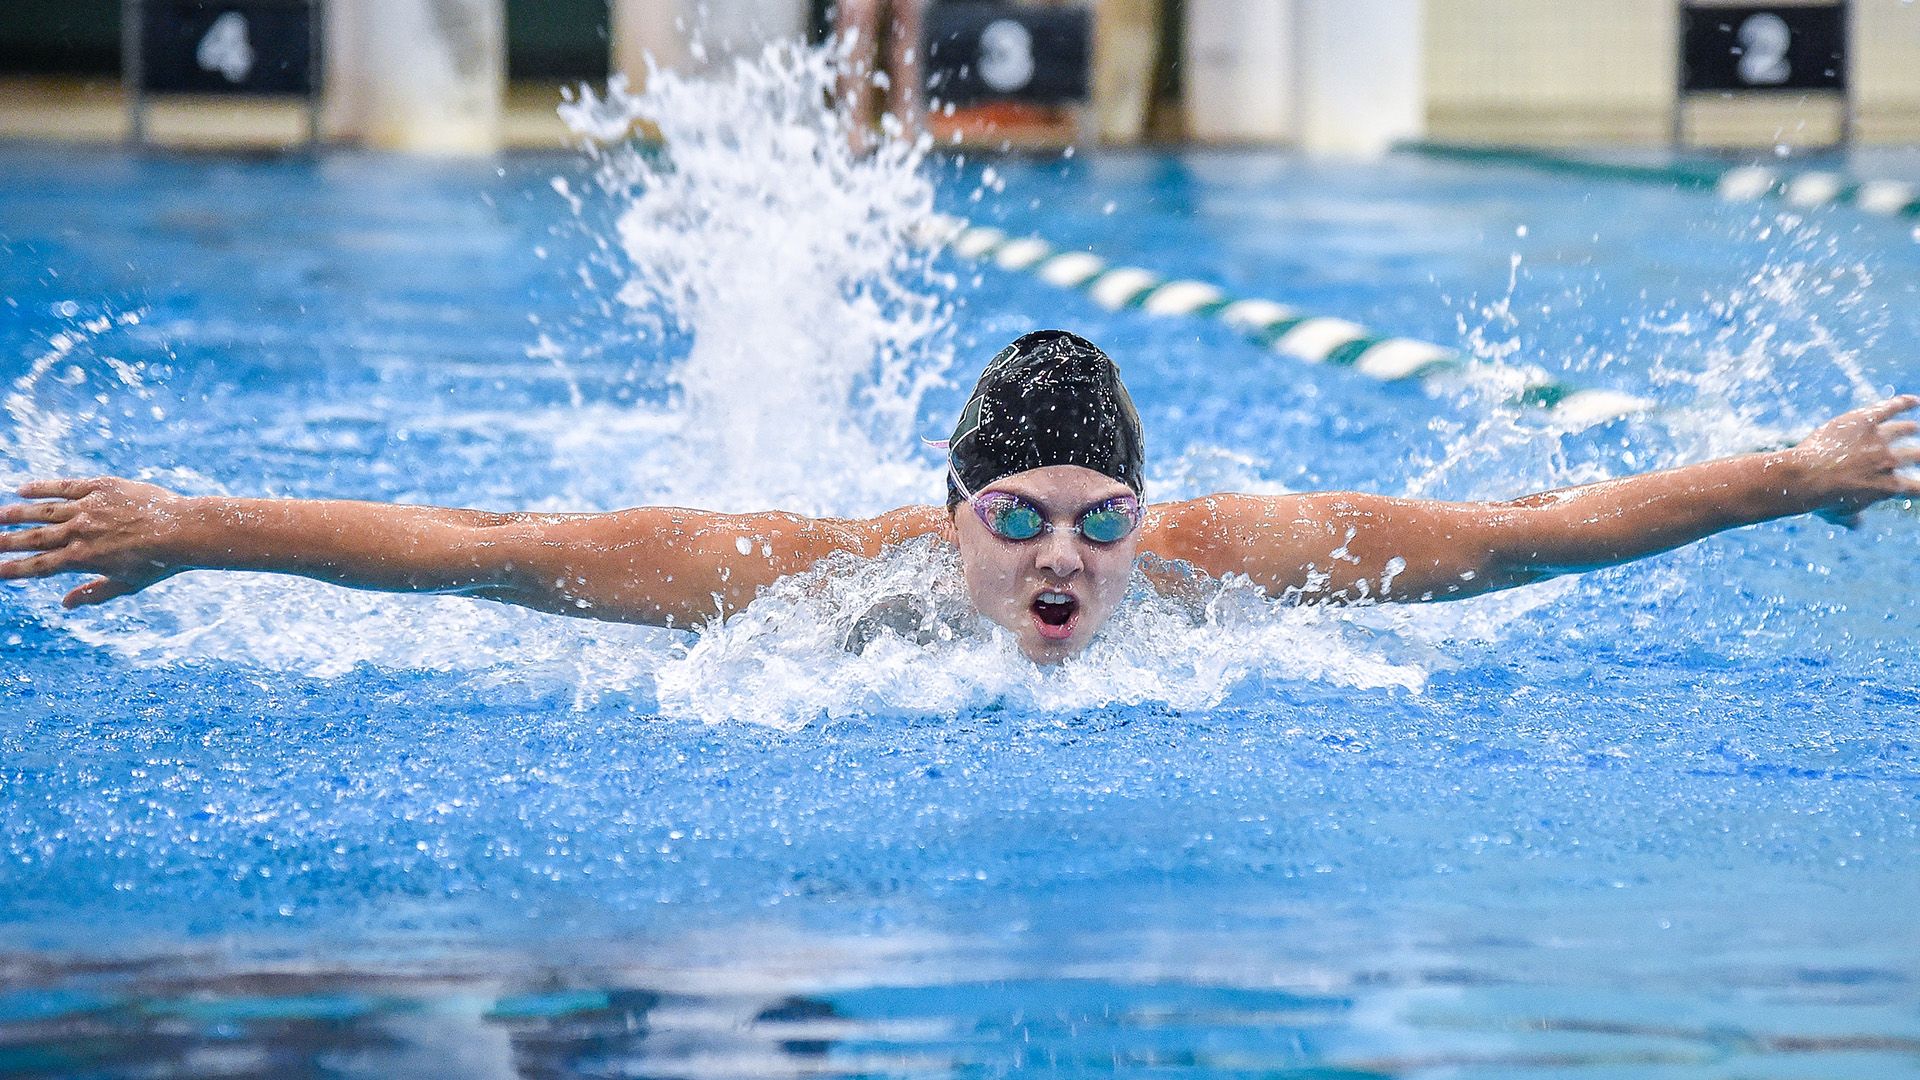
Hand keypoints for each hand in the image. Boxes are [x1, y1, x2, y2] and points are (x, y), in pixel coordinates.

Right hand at [0, 477, 188, 606]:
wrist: (183, 530)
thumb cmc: (159, 562)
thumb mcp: (126, 584)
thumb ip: (93, 593)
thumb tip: (64, 604)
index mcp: (82, 559)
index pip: (39, 566)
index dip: (14, 569)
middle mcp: (79, 533)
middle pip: (33, 538)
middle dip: (6, 541)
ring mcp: (88, 508)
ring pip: (43, 511)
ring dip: (16, 514)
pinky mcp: (100, 488)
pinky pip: (64, 486)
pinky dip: (42, 487)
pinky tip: (23, 489)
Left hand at [1788, 395, 1919, 527]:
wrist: (1804, 478)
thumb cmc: (1819, 500)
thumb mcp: (1838, 516)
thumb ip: (1852, 518)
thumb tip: (1858, 524)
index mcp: (1887, 487)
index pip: (1916, 488)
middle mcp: (1889, 462)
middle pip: (1915, 455)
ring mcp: (1878, 440)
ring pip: (1902, 430)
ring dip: (1909, 428)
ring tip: (1912, 427)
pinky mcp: (1864, 421)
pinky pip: (1889, 408)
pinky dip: (1903, 403)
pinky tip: (1913, 401)